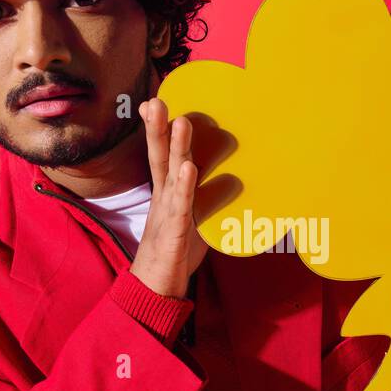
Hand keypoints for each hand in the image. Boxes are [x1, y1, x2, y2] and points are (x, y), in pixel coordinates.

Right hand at [130, 97, 208, 297]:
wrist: (155, 290)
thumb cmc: (176, 253)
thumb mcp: (195, 219)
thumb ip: (208, 199)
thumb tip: (234, 181)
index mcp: (166, 194)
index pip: (162, 156)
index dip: (159, 130)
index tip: (157, 102)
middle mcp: (163, 199)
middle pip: (158, 157)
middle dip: (157, 128)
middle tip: (157, 100)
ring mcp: (166, 215)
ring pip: (170, 176)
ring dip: (176, 148)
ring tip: (181, 122)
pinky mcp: (174, 234)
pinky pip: (181, 207)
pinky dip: (184, 186)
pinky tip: (188, 168)